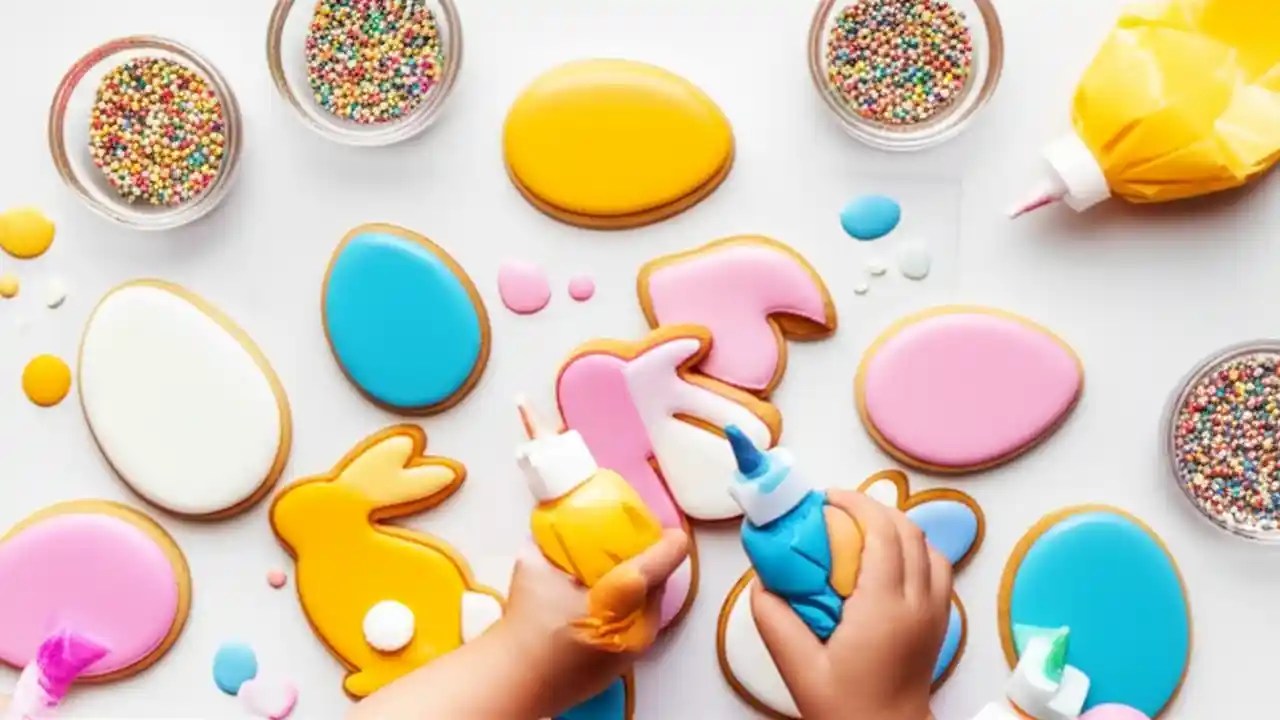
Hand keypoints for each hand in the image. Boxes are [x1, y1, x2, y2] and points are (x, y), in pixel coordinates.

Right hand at [351, 529, 688, 719]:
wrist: (515, 681)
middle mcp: (636, 629)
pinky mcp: (624, 668)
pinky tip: (603, 609)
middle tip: (632, 551)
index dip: (670, 545)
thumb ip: (546, 542)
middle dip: (651, 567)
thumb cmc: (526, 625)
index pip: (657, 566)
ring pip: (649, 611)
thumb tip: (550, 525)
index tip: (673, 532)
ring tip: (616, 578)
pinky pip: (636, 630)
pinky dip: (628, 614)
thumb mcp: (531, 569)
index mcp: (620, 600)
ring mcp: (633, 652)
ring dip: (639, 592)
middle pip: (658, 587)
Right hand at [752, 490, 951, 719]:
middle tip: (839, 510)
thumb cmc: (845, 709)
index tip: (828, 499)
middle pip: (910, 531)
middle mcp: (918, 603)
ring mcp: (936, 612)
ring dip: (899, 528)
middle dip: (875, 509)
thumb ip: (774, 619)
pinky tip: (887, 562)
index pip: (883, 533)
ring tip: (863, 530)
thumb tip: (761, 580)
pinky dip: (915, 552)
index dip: (857, 504)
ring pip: (930, 547)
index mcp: (884, 608)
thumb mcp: (798, 667)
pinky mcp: (941, 623)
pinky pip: (938, 569)